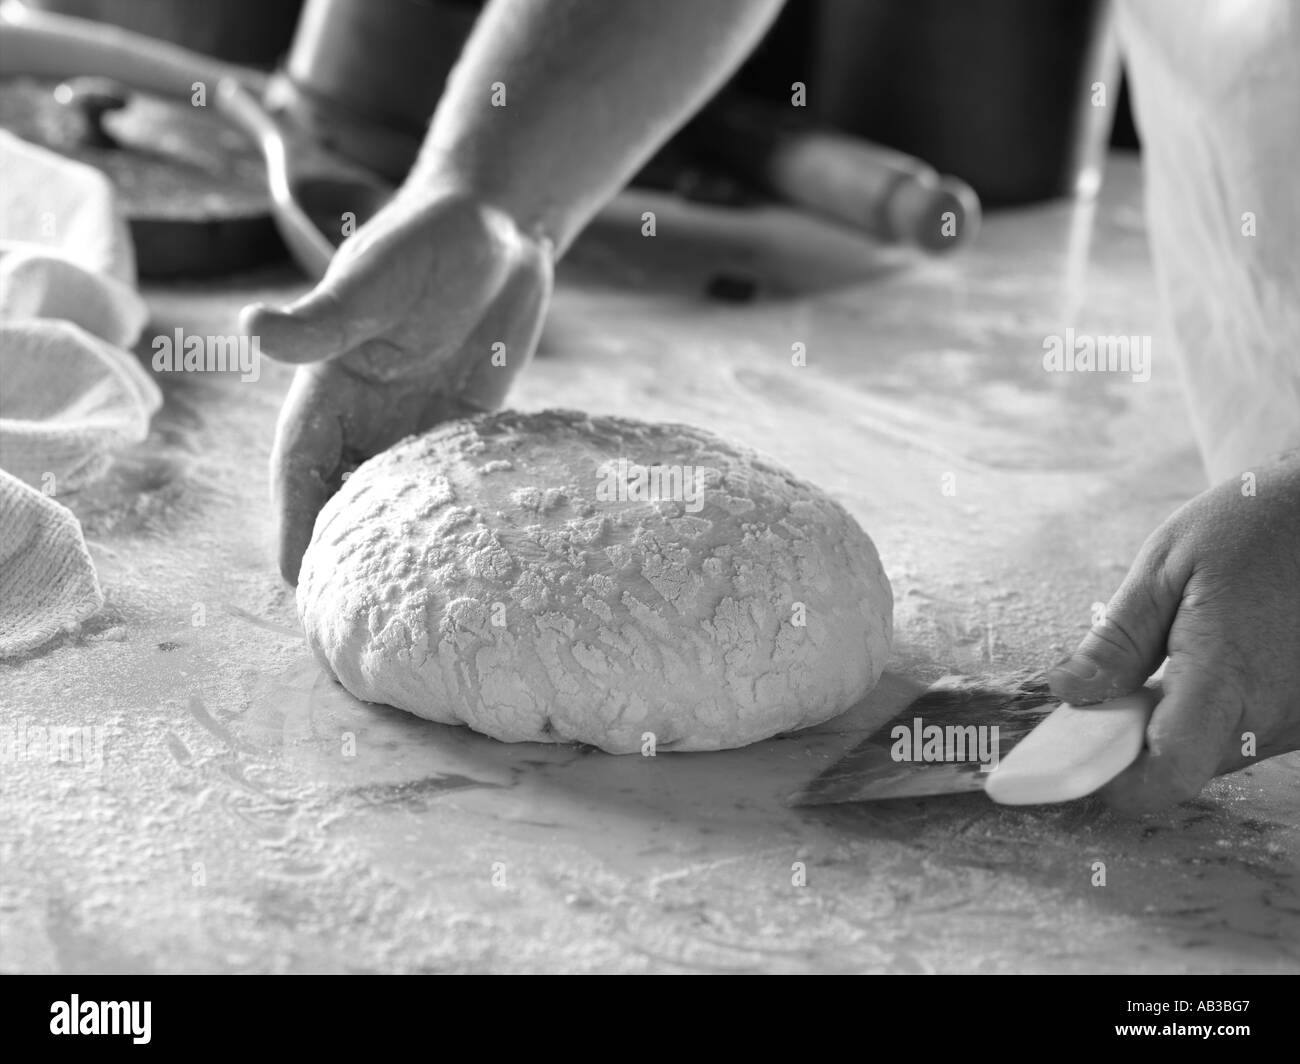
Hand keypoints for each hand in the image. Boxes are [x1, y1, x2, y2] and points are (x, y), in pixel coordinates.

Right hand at [240, 188, 552, 582]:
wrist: (501, 228)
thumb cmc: (428, 239)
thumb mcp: (373, 277)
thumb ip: (324, 318)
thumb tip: (253, 330)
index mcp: (328, 385)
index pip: (300, 468)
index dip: (294, 523)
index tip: (297, 581)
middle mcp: (367, 413)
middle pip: (342, 494)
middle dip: (342, 548)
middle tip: (354, 614)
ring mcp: (415, 422)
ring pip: (392, 498)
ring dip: (393, 542)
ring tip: (406, 600)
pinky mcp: (463, 425)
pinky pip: (446, 482)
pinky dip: (445, 517)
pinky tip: (460, 557)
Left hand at [1047, 454, 1299, 811]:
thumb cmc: (1249, 527)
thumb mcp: (1166, 566)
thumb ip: (1117, 640)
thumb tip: (1067, 693)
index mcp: (1230, 672)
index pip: (1171, 769)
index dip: (1116, 780)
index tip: (1076, 756)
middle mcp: (1276, 712)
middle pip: (1185, 765)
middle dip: (1137, 738)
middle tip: (1120, 683)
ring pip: (1214, 752)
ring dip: (1180, 722)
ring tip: (1181, 655)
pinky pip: (1246, 735)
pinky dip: (1218, 712)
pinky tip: (1221, 660)